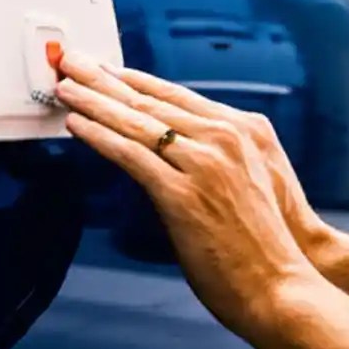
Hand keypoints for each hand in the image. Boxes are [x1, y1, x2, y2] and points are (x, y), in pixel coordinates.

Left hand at [67, 56, 331, 256]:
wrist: (283, 285)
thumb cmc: (267, 244)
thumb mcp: (253, 179)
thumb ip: (221, 155)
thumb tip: (180, 149)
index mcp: (241, 130)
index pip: (175, 94)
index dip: (134, 79)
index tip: (106, 68)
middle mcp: (222, 138)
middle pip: (150, 100)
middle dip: (105, 79)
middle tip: (73, 62)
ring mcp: (203, 164)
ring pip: (136, 122)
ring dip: (94, 101)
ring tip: (65, 87)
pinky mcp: (181, 195)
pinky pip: (130, 156)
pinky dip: (99, 137)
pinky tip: (76, 125)